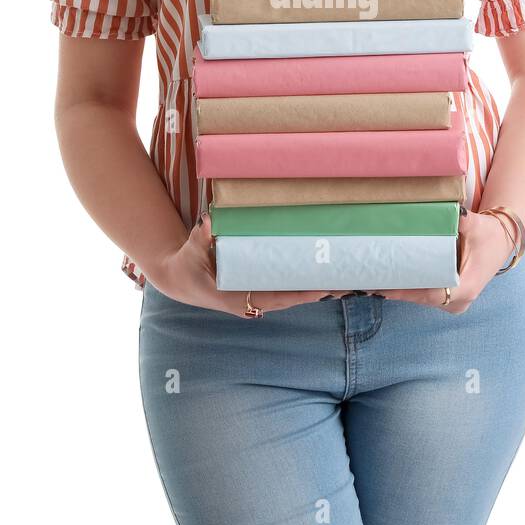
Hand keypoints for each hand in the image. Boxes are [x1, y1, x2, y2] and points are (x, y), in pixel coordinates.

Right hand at [145, 213, 351, 316]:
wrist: (179, 280)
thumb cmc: (185, 267)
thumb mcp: (191, 252)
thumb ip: (200, 238)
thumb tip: (208, 221)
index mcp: (237, 299)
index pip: (277, 298)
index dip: (301, 295)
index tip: (323, 289)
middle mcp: (251, 302)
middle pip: (291, 299)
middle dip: (317, 291)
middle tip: (346, 282)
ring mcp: (255, 298)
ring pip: (290, 295)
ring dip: (314, 288)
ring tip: (343, 278)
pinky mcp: (256, 290)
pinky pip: (283, 288)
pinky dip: (301, 283)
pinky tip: (319, 274)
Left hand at [380, 210, 513, 314]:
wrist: (501, 241)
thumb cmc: (488, 234)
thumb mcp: (476, 225)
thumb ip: (461, 219)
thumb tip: (449, 210)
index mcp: (467, 287)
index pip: (431, 294)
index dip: (407, 292)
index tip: (385, 287)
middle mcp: (460, 300)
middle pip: (423, 298)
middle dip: (398, 290)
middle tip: (371, 280)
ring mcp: (456, 303)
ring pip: (423, 300)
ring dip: (403, 291)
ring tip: (376, 281)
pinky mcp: (452, 300)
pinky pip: (427, 298)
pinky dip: (412, 290)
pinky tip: (392, 282)